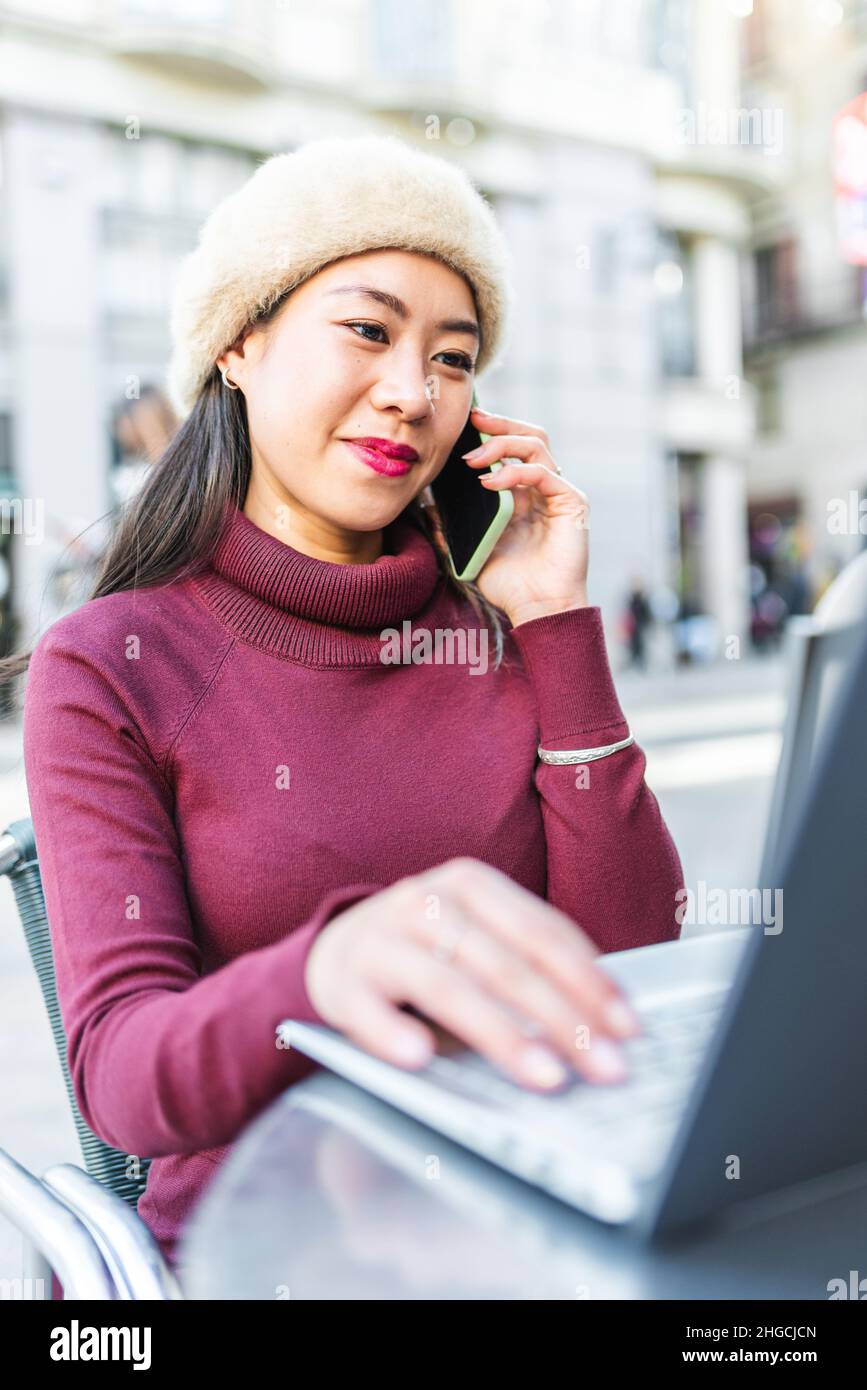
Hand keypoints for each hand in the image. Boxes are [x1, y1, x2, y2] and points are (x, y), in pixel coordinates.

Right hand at [304, 858, 640, 1089]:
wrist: (336, 951)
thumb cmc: (428, 953)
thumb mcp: (478, 942)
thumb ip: (530, 969)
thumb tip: (605, 1024)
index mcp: (471, 884)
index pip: (542, 932)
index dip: (591, 980)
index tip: (628, 1027)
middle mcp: (426, 901)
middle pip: (505, 962)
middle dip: (563, 1018)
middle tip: (603, 1065)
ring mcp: (381, 938)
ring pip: (448, 985)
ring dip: (501, 1034)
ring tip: (543, 1075)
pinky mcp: (343, 980)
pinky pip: (371, 1008)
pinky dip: (394, 1032)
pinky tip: (421, 1058)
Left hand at [457, 405, 590, 626]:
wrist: (536, 610)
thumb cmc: (509, 585)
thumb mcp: (471, 550)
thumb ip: (452, 528)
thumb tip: (427, 506)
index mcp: (524, 495)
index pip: (512, 449)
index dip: (492, 431)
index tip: (465, 423)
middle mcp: (545, 489)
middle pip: (528, 437)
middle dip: (500, 423)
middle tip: (473, 420)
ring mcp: (560, 494)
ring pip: (536, 445)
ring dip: (501, 444)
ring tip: (472, 461)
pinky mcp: (572, 504)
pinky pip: (543, 474)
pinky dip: (514, 472)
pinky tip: (489, 484)